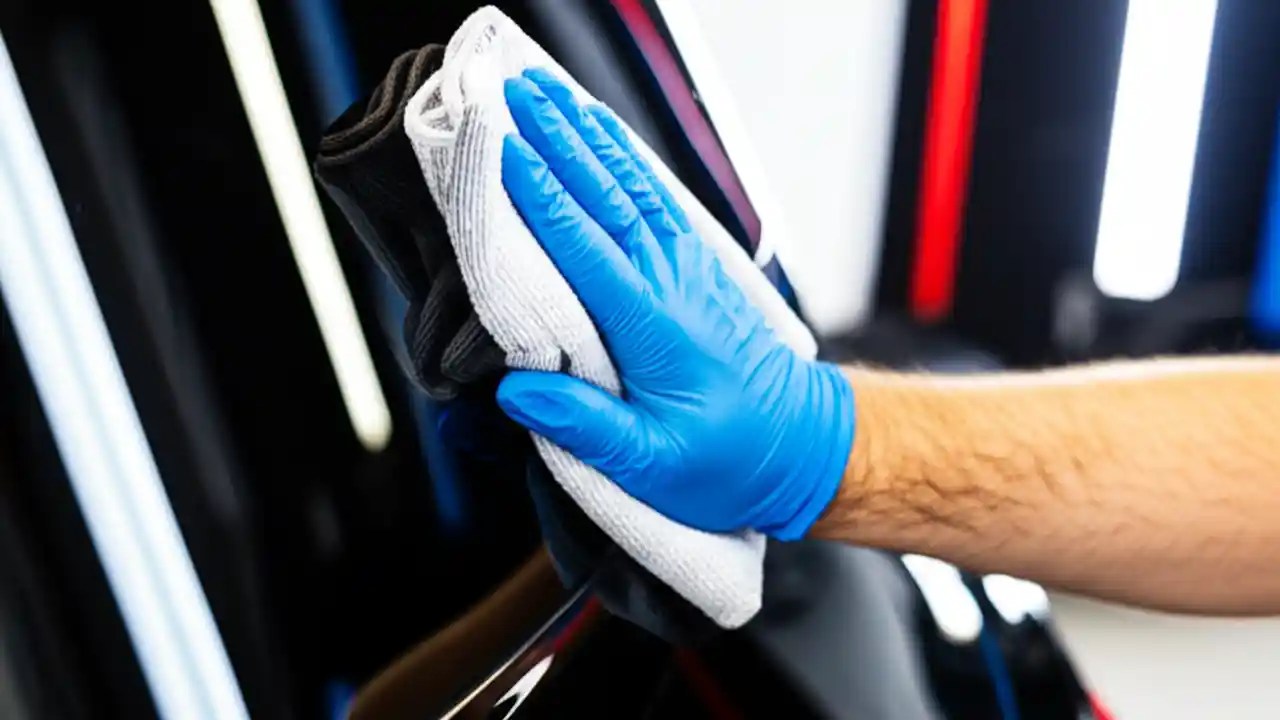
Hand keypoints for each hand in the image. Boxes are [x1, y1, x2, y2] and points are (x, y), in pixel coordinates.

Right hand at [496, 68, 853, 539]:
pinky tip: (602, 134)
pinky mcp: (697, 267)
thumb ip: (586, 427)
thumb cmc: (726, 463)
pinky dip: (624, 160)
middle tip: (512, 94)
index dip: (538, 195)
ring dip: (587, 137)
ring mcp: (688, 269)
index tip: (500, 148)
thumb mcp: (652, 467)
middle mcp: (670, 282)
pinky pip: (655, 200)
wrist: (802, 446)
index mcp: (652, 326)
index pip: (584, 247)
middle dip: (556, 141)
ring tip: (547, 94)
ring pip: (630, 188)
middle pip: (604, 198)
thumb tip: (516, 392)